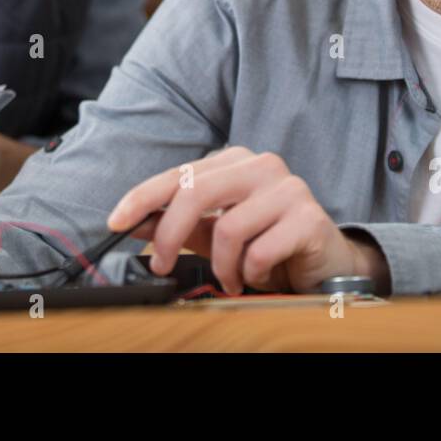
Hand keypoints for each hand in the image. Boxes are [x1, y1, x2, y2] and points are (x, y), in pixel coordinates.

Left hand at [106, 146, 388, 294]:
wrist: (324, 262)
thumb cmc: (267, 242)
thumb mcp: (215, 233)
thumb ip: (178, 224)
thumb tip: (135, 221)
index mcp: (235, 162)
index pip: (180, 174)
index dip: (143, 197)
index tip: (116, 222)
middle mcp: (261, 166)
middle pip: (197, 193)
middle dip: (170, 234)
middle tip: (162, 266)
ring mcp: (288, 188)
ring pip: (229, 227)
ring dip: (221, 266)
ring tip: (230, 278)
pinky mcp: (309, 217)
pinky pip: (261, 250)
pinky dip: (251, 272)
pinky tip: (259, 274)